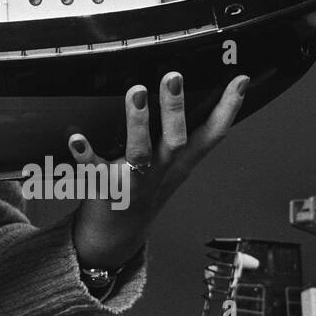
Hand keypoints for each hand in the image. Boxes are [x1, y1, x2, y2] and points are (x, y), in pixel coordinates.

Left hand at [69, 72, 249, 271]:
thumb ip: (181, 134)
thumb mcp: (171, 165)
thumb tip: (186, 90)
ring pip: (141, 153)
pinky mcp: (105, 191)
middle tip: (173, 78)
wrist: (115, 238)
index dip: (228, 109)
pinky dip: (85, 156)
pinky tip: (76, 139)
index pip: (211, 135)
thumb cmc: (141, 190)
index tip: (239, 81)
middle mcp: (161, 172)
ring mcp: (134, 182)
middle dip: (175, 109)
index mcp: (179, 163)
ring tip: (135, 93)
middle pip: (177, 140)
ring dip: (138, 123)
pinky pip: (94, 172)